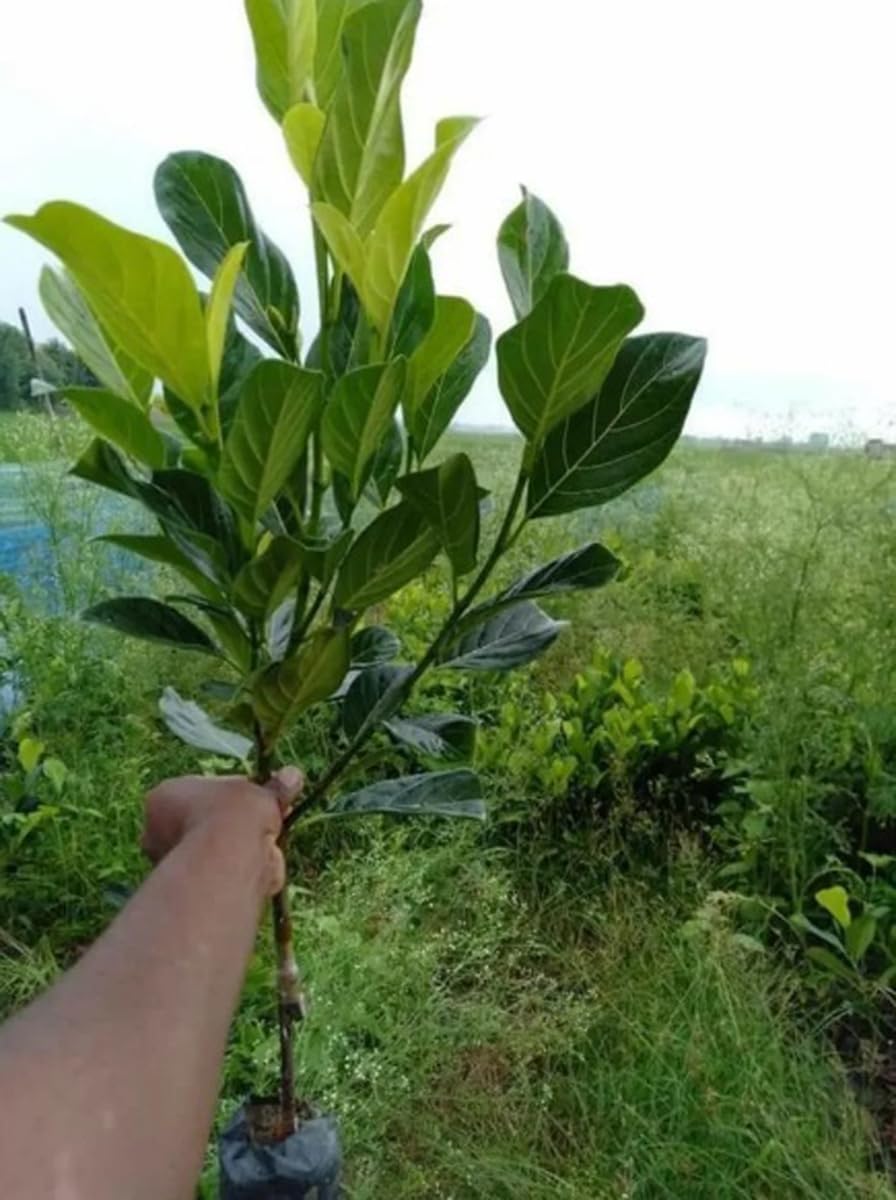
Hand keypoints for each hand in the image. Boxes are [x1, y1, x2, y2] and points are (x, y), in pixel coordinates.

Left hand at [142, 769, 302, 896]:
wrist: (225, 861)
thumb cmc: (233, 815)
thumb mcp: (260, 793)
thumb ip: (275, 788)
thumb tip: (294, 775)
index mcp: (163, 796)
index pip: (203, 792)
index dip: (235, 795)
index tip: (257, 800)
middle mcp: (153, 830)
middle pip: (202, 823)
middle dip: (233, 825)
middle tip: (266, 824)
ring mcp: (163, 862)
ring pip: (209, 851)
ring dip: (237, 850)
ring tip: (265, 849)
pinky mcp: (180, 889)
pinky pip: (213, 875)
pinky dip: (235, 873)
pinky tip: (255, 871)